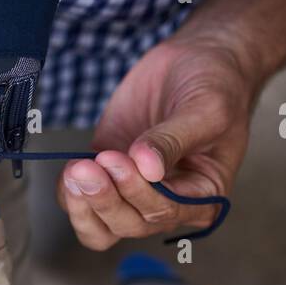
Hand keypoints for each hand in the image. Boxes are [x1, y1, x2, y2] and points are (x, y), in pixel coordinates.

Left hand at [57, 37, 254, 250]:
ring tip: (76, 171)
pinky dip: (69, 191)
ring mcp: (134, 191)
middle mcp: (168, 203)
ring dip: (83, 203)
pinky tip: (72, 166)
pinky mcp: (106, 174)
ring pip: (100, 225)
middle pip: (128, 224)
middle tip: (88, 166)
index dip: (137, 192)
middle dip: (106, 199)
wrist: (194, 59)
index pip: (165, 212)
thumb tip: (147, 168)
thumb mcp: (205, 108)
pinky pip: (79, 201)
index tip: (118, 160)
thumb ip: (173, 140)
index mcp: (203, 197)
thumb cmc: (215, 85)